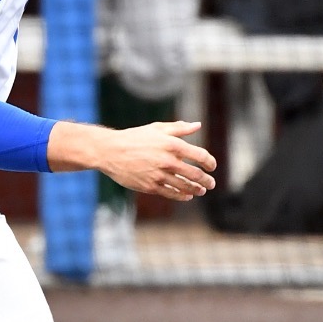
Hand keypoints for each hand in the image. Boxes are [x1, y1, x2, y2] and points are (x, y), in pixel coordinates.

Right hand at [48, 120, 217, 199]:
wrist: (110, 151)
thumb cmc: (134, 138)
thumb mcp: (157, 129)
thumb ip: (179, 128)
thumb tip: (197, 125)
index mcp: (172, 144)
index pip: (200, 155)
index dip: (209, 162)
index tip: (211, 166)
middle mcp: (168, 160)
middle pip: (195, 174)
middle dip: (206, 181)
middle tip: (211, 183)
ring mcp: (159, 175)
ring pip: (185, 186)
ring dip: (196, 190)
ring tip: (201, 191)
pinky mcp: (150, 186)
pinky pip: (171, 193)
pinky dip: (182, 196)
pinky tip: (187, 196)